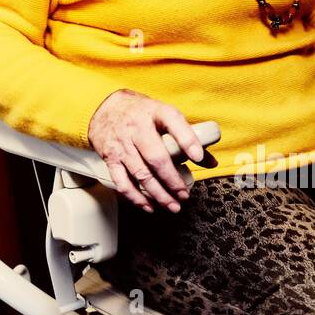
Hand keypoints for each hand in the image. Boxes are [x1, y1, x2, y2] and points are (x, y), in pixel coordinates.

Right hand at [87, 89, 204, 212]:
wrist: (104, 108)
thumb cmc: (141, 114)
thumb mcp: (165, 116)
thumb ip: (187, 137)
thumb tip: (210, 162)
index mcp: (155, 112)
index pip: (174, 122)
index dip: (187, 140)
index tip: (198, 156)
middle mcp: (137, 127)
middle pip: (156, 158)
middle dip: (172, 181)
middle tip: (184, 195)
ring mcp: (122, 144)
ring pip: (141, 174)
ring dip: (158, 194)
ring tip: (173, 205)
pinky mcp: (110, 158)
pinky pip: (122, 182)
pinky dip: (136, 197)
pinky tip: (149, 206)